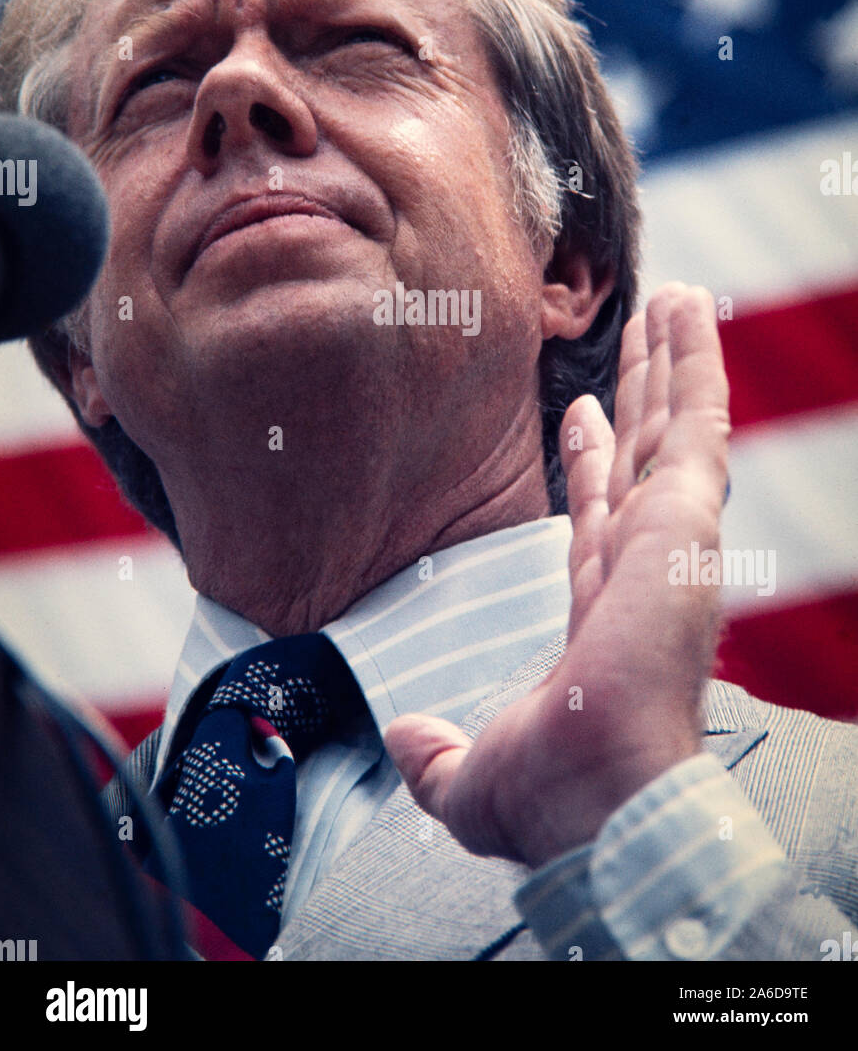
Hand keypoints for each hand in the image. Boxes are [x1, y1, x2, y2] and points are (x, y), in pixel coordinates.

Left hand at [383, 284, 730, 867]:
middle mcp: (642, 564)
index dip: (589, 461)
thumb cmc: (555, 798)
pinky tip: (688, 311)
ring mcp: (669, 536)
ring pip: (668, 426)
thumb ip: (435, 757)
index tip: (581, 414)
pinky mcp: (685, 516)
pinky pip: (693, 421)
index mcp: (602, 610)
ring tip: (671, 300)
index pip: (594, 514)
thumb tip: (402, 742)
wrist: (598, 794)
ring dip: (670, 361)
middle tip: (642, 332)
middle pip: (639, 454)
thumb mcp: (474, 778)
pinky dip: (695, 363)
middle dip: (640, 392)